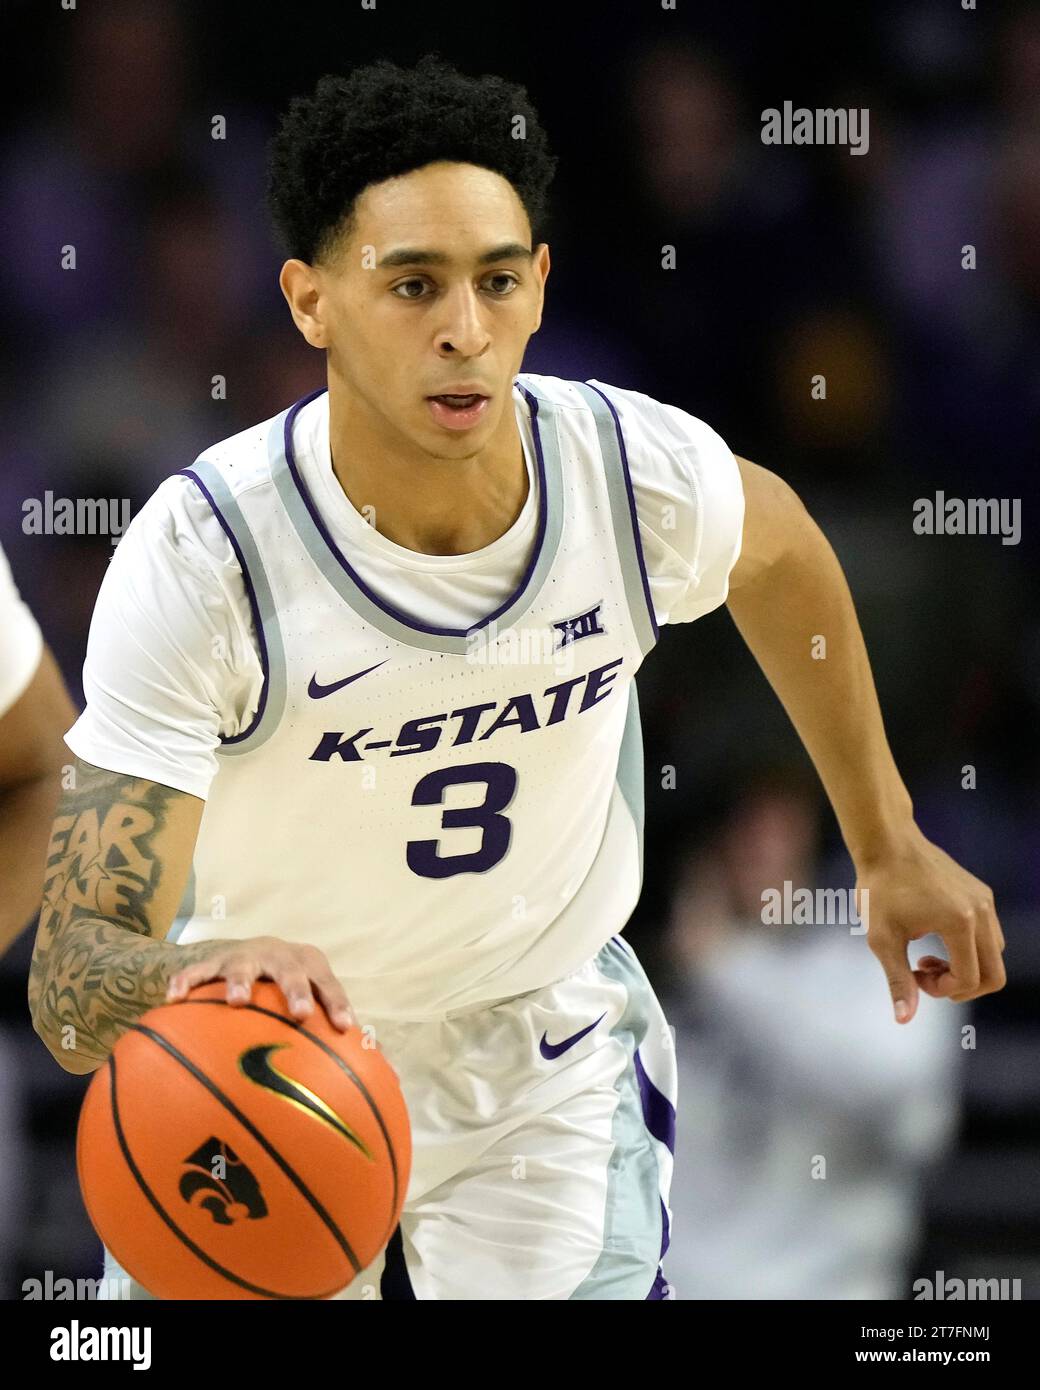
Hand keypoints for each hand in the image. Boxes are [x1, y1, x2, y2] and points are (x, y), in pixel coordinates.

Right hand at [165, 936, 356, 1029]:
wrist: (252, 949)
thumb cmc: (292, 988)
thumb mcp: (315, 999)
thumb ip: (337, 1031)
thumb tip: (384, 1069)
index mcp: (309, 964)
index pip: (328, 984)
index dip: (337, 1003)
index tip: (344, 1027)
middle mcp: (277, 955)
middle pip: (290, 969)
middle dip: (297, 989)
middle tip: (300, 1013)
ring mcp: (243, 957)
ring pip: (242, 966)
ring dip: (241, 981)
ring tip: (237, 1001)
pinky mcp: (212, 962)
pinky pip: (196, 972)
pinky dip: (185, 982)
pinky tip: (173, 999)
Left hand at [856, 826, 1005, 1023]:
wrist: (886, 842)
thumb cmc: (879, 888)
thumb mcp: (882, 938)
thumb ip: (897, 979)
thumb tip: (904, 1019)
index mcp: (959, 923)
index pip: (969, 979)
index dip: (942, 991)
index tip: (913, 976)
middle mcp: (981, 911)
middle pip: (994, 974)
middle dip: (961, 987)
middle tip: (925, 975)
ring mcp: (984, 901)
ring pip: (993, 955)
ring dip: (965, 968)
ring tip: (925, 959)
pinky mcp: (980, 893)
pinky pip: (987, 934)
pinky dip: (967, 948)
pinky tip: (932, 938)